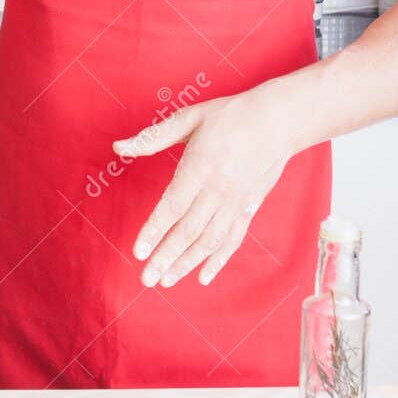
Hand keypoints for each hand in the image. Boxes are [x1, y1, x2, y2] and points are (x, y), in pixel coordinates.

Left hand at [112, 88, 293, 288]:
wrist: (279, 120)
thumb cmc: (230, 115)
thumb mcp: (189, 118)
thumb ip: (153, 137)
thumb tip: (119, 147)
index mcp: (200, 167)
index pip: (172, 207)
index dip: (154, 231)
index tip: (138, 252)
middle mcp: (219, 190)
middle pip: (188, 231)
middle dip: (166, 257)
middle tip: (146, 279)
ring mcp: (236, 202)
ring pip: (210, 241)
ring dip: (187, 263)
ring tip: (166, 281)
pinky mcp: (250, 208)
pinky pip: (233, 239)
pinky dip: (218, 261)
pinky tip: (203, 277)